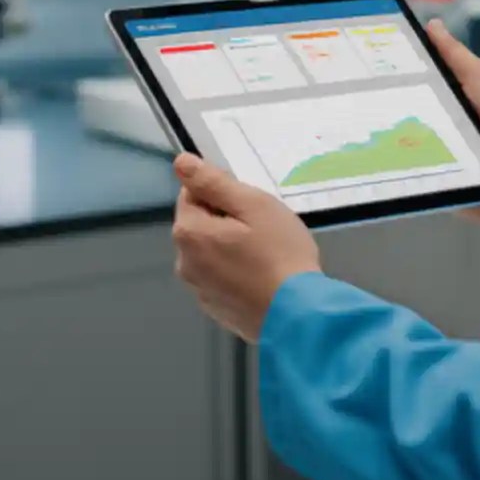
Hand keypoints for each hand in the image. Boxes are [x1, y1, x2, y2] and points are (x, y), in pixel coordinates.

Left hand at [171, 153, 321, 341]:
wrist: (298, 315)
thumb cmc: (280, 254)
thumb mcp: (253, 205)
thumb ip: (213, 182)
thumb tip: (181, 163)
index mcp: (189, 233)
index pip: (192, 194)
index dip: (223, 194)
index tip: (251, 207)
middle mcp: (184, 262)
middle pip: (200, 225)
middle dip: (226, 221)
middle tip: (263, 230)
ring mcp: (199, 290)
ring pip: (211, 253)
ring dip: (230, 247)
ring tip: (265, 256)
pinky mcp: (216, 309)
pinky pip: (221, 278)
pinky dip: (236, 273)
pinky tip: (262, 278)